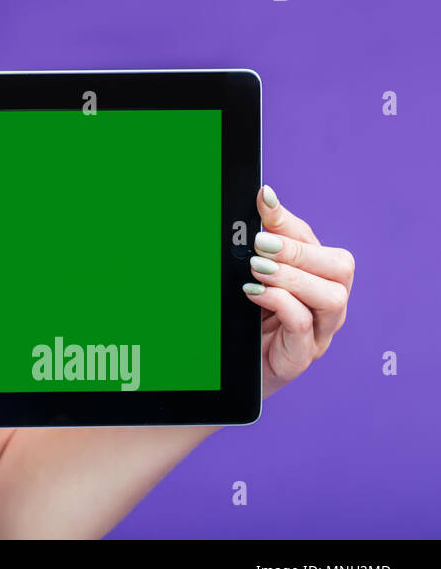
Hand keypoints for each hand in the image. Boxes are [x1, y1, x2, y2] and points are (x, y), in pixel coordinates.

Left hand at [244, 185, 354, 398]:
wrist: (228, 369)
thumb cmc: (242, 320)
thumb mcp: (249, 278)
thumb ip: (257, 249)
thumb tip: (255, 205)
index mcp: (315, 278)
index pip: (313, 240)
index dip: (288, 220)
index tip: (264, 200)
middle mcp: (326, 304)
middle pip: (340, 267)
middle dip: (300, 251)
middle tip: (261, 245)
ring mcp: (319, 332)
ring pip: (332, 297)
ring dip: (293, 278)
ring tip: (257, 271)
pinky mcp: (301, 356)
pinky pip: (304, 325)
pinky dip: (282, 303)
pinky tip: (255, 294)